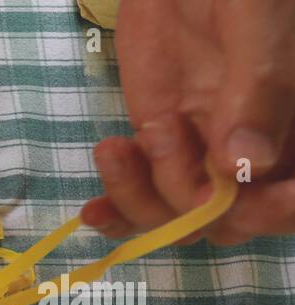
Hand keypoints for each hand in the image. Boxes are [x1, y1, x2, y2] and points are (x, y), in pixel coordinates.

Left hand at [81, 0, 294, 244]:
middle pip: (232, 219)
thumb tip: (245, 165)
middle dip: (193, 206)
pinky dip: (118, 210)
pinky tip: (92, 211)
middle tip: (163, 143)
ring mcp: (205, 154)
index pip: (294, 199)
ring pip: (180, 216)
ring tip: (120, 146)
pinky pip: (144, 197)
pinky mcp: (160, 147)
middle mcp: (256, 152)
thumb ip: (258, 88)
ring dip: (143, 199)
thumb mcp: (257, 22)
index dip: (274, 212)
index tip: (239, 199)